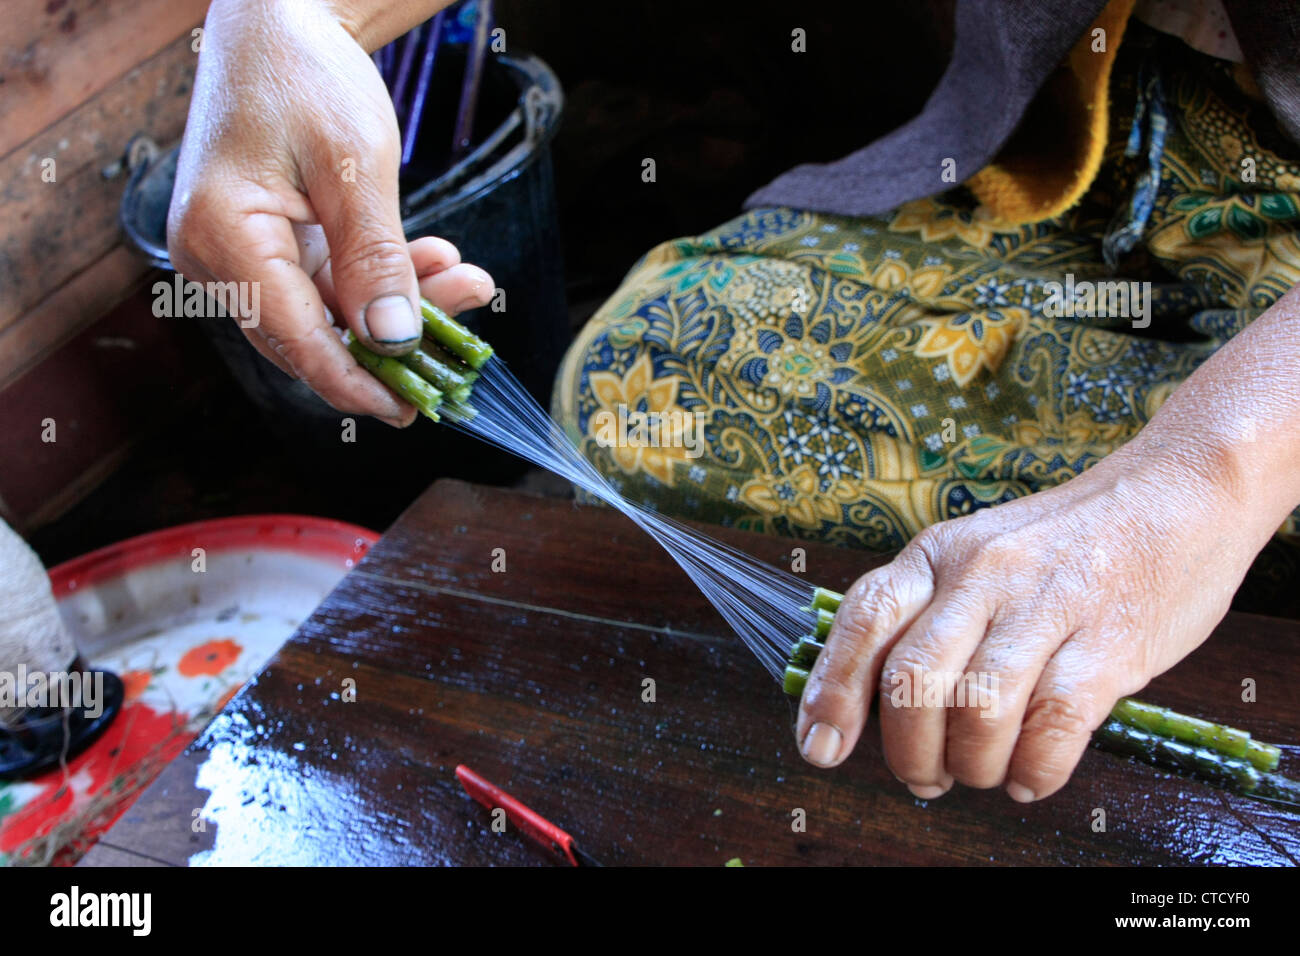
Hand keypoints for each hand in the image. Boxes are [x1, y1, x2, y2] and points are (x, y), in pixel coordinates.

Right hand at [167, 0, 491, 426]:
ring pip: (329, 313)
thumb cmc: (305, 76)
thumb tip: (393, 340)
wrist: (279, 23)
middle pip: (312, 335)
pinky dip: (382, 279)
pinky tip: (435, 260)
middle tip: (460, 343)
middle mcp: (219, 258)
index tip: (409, 408)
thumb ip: (375, 259)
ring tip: (465, 282)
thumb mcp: (355, 166)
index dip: (355, 381)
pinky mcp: (270, 245)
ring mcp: (242, 254)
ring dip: (399, 307)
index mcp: (222, 237)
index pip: (294, 339)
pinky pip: (331, 284)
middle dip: (392, 341)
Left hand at [795, 443, 1262, 801]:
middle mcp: (984, 574)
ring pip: (977, 711)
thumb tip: (867, 703)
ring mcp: (1047, 605)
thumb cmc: (1065, 542)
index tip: (819, 747)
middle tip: (923, 775)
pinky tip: (1031, 776)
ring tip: (982, 773)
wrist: (1176, 494)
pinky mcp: (1110, 642)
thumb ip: (927, 615)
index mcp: (939, 553)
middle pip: (913, 680)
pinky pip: (1054, 724)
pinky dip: (1034, 769)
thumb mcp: (977, 555)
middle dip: (907, 750)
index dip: (832, 689)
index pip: (865, 618)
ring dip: (970, 766)